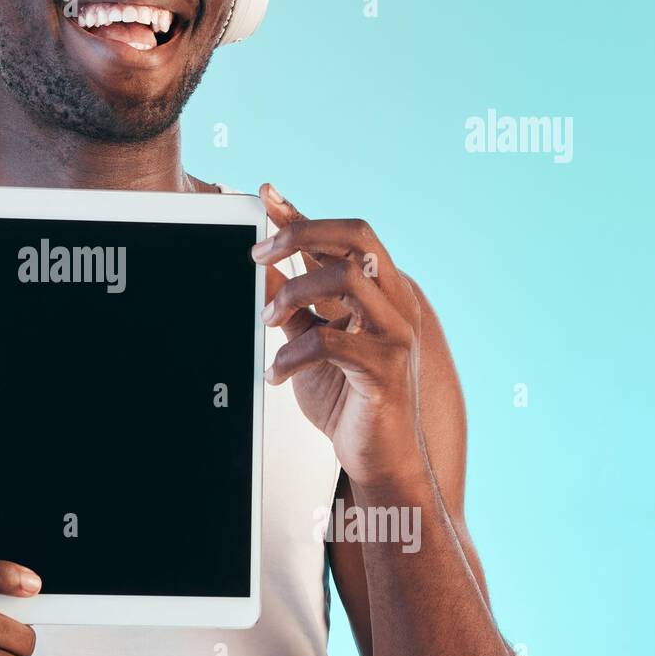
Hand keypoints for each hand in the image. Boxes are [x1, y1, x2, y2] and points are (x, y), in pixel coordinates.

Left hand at [252, 182, 426, 491]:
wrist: (381, 461)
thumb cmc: (349, 402)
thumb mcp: (310, 343)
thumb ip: (293, 306)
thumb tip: (262, 270)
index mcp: (378, 293)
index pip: (343, 237)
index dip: (303, 213)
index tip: (265, 194)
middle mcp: (395, 304)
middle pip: (356, 236)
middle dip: (300, 234)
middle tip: (257, 255)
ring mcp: (396, 334)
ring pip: (345, 278)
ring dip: (293, 294)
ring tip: (268, 321)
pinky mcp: (385, 370)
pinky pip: (331, 342)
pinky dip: (293, 354)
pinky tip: (278, 373)